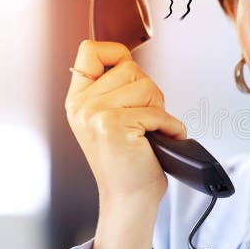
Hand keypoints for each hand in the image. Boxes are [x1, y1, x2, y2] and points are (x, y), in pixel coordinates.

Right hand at [64, 40, 187, 248]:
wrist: (129, 199)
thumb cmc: (129, 161)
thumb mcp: (109, 118)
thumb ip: (113, 88)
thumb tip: (130, 60)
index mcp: (78, 99)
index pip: (91, 49)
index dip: (118, 55)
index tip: (131, 79)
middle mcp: (82, 105)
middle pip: (130, 67)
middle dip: (149, 92)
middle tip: (145, 120)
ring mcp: (94, 115)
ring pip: (146, 86)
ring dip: (159, 110)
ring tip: (151, 131)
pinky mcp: (113, 126)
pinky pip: (157, 112)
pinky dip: (171, 127)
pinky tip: (164, 140)